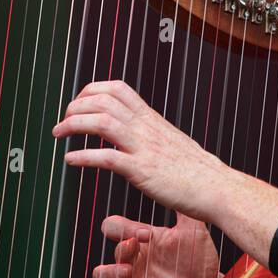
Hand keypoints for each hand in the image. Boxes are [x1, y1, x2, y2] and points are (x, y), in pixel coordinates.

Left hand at [52, 79, 232, 222]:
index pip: (118, 89)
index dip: (92, 91)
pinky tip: (70, 160)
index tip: (78, 103)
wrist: (217, 187)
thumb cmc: (199, 171)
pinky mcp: (143, 171)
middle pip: (104, 100)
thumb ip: (153, 135)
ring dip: (74, 124)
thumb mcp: (174, 142)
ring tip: (59, 133)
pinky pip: (108, 158)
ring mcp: (144, 148)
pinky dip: (84, 156)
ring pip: (102, 122)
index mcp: (152, 120)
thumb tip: (140, 133)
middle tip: (63, 120)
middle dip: (76, 106)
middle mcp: (146, 128)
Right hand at [93, 213, 222, 277]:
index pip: (116, 227)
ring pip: (101, 276)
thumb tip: (187, 178)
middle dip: (119, 249)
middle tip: (134, 248)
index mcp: (142, 240)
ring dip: (109, 273)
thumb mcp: (193, 230)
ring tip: (127, 272)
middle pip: (109, 251)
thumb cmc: (199, 258)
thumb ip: (186, 208)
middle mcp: (134, 260)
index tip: (145, 233)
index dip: (123, 227)